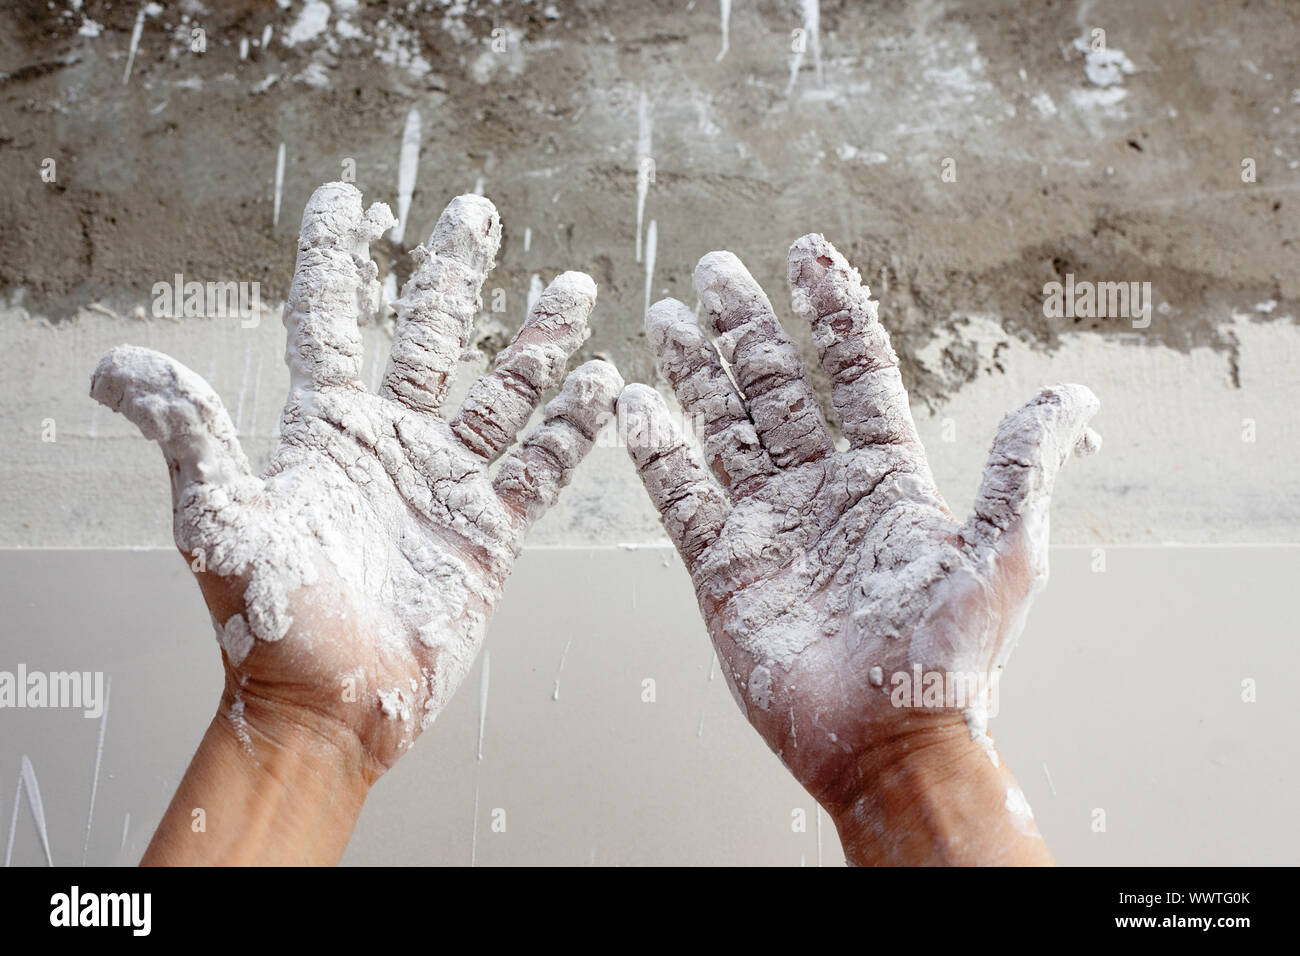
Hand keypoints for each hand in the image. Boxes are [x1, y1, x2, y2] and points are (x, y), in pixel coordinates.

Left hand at [92, 183, 621, 779]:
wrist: (333, 707)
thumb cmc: (270, 625)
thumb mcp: (220, 522)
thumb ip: (187, 437)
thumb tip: (113, 367)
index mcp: (326, 433)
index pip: (332, 322)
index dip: (338, 258)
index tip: (348, 198)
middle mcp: (391, 446)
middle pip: (431, 338)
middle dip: (454, 274)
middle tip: (477, 213)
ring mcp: (445, 485)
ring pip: (502, 395)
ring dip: (537, 344)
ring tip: (571, 292)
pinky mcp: (489, 532)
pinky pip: (539, 467)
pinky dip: (571, 429)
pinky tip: (600, 387)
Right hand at [618, 236, 1097, 832]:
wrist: (887, 741)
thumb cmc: (951, 654)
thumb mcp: (1004, 551)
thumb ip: (1024, 465)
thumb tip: (1080, 395)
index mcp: (885, 477)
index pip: (854, 370)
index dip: (831, 308)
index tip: (806, 251)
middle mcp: (821, 491)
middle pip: (776, 388)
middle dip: (747, 327)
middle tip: (715, 270)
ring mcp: (768, 525)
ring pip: (723, 429)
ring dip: (696, 372)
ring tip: (669, 316)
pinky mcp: (723, 568)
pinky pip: (681, 497)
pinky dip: (655, 451)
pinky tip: (634, 402)